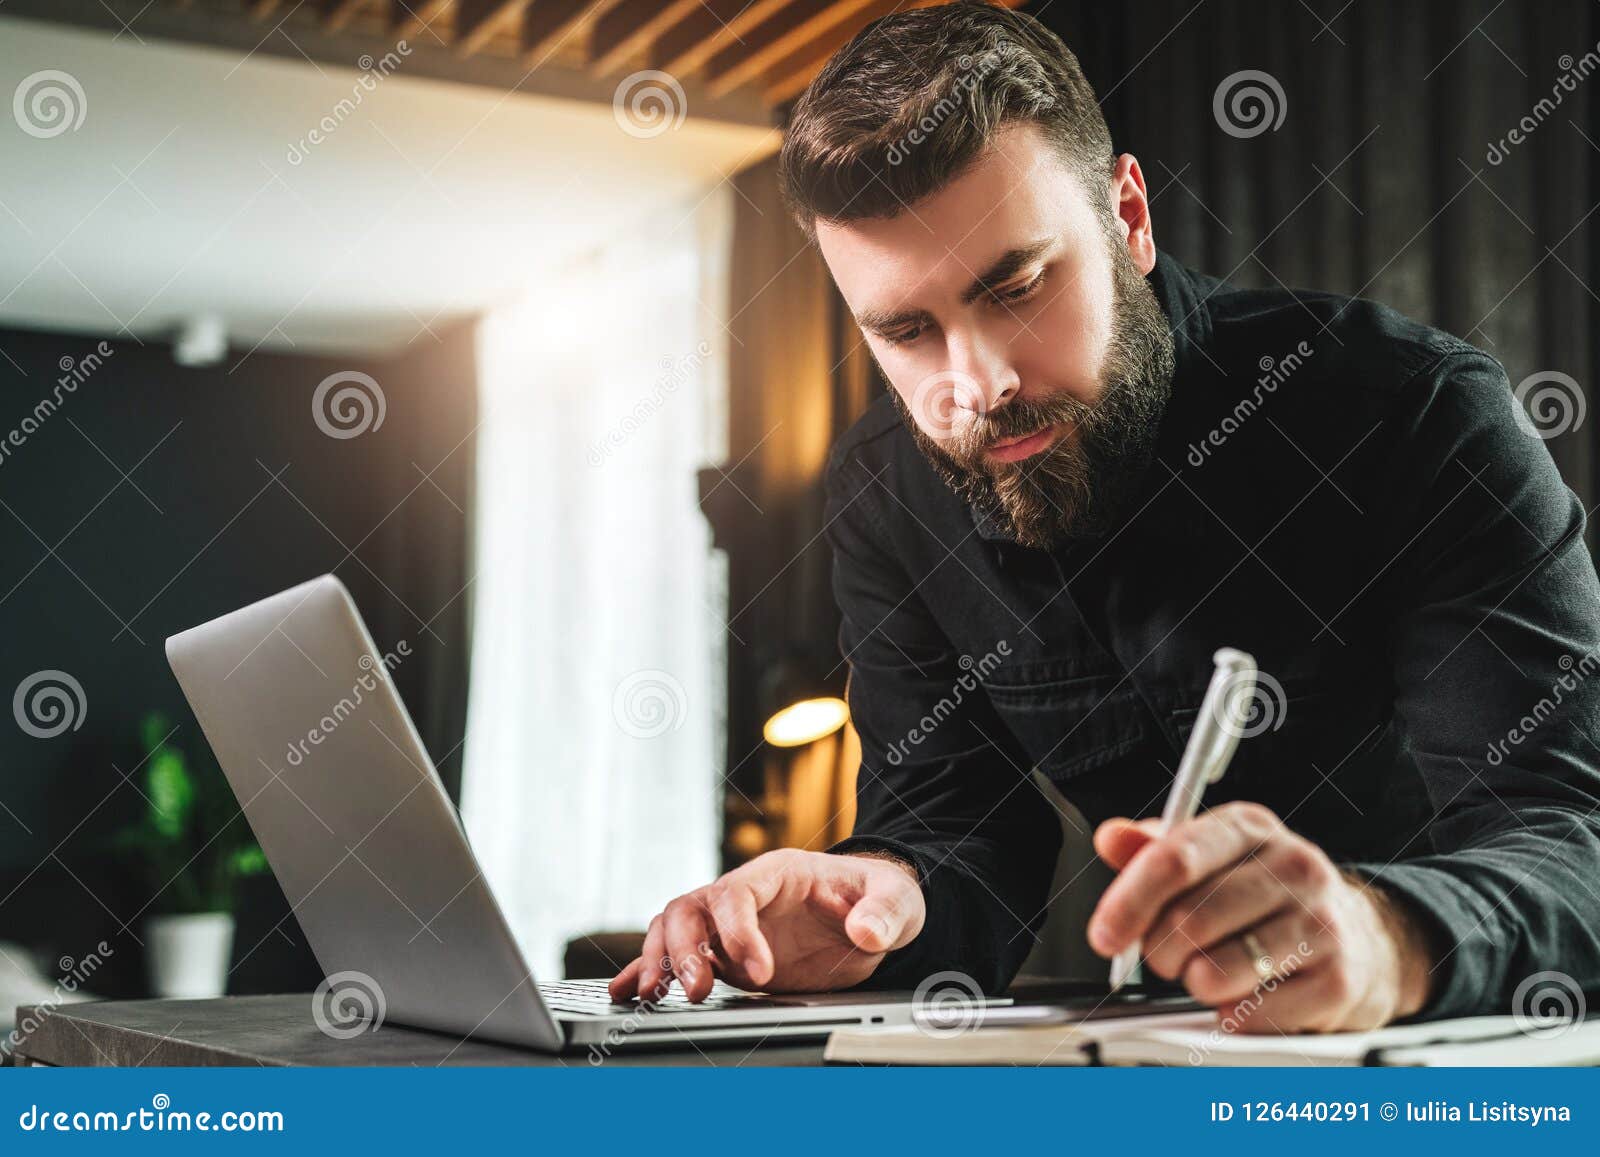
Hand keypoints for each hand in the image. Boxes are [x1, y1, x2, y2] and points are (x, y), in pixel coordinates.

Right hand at [607, 848, 925, 1002]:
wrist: (877, 911)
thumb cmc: (882, 894)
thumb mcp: (897, 898)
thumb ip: (883, 912)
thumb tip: (865, 930)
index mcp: (780, 873)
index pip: (736, 893)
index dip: (738, 931)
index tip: (760, 972)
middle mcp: (746, 895)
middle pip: (691, 908)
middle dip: (685, 949)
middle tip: (700, 990)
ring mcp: (731, 924)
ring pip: (674, 928)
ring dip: (661, 960)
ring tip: (656, 995)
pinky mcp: (728, 953)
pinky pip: (678, 954)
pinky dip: (650, 970)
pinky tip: (628, 991)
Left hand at [1087, 802, 1434, 1031]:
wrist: (1362, 938)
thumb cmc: (1269, 897)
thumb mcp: (1212, 858)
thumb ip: (1155, 850)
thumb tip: (1111, 838)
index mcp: (1248, 827)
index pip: (1175, 859)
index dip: (1128, 902)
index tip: (1104, 936)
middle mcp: (1293, 865)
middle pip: (1188, 920)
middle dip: (1159, 952)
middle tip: (1167, 957)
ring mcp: (1320, 922)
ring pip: (1213, 972)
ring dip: (1193, 984)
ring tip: (1208, 972)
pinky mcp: (1337, 980)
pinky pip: (1249, 1013)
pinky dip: (1230, 1014)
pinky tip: (1244, 994)